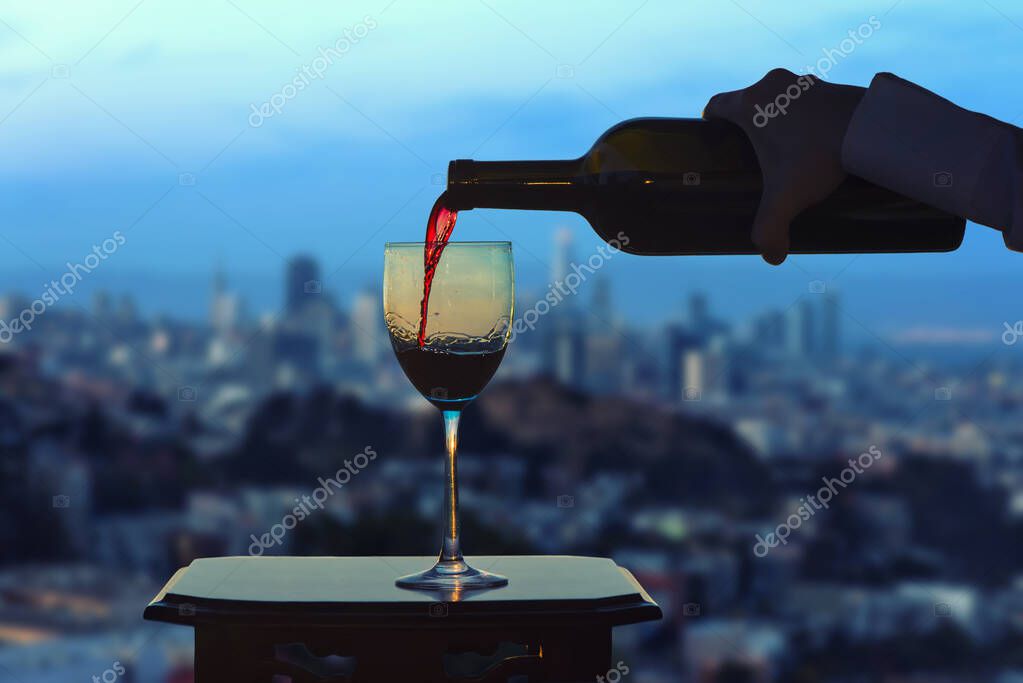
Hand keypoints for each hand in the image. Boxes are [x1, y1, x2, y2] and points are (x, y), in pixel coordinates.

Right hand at [703, 68, 864, 264]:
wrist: (872, 130)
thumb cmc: (819, 157)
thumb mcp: (787, 198)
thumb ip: (770, 229)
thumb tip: (771, 257)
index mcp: (751, 104)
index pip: (716, 105)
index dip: (712, 121)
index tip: (716, 136)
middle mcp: (773, 84)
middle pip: (749, 101)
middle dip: (749, 124)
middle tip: (754, 152)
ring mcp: (803, 81)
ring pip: (780, 98)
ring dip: (780, 117)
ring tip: (789, 147)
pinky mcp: (831, 85)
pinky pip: (808, 99)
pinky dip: (807, 115)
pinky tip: (817, 139)